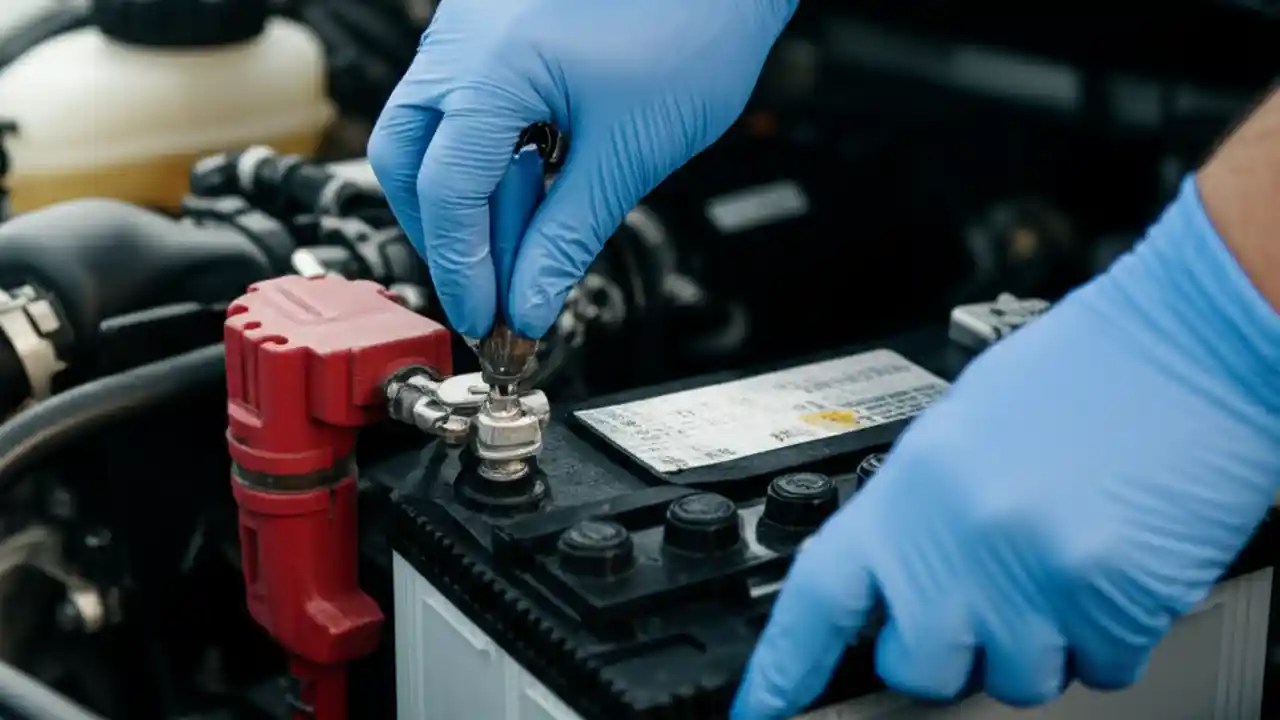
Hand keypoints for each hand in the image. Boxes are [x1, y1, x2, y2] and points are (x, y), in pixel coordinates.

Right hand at [367, 0, 797, 338]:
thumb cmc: (697, 23)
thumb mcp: (629, 152)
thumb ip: (566, 237)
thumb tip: (528, 305)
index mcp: (489, 62)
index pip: (446, 189)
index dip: (463, 270)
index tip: (486, 320)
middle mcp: (464, 36)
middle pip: (409, 161)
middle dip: (445, 236)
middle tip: (487, 292)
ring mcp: (474, 27)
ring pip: (433, 135)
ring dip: (472, 201)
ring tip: (525, 250)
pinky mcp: (496, 30)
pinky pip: (466, 107)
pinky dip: (492, 161)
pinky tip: (534, 195)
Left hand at [732, 176, 1279, 717]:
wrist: (1189, 345)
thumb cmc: (1082, 372)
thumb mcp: (962, 428)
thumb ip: (919, 509)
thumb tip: (900, 571)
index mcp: (910, 492)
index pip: (820, 597)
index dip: (783, 665)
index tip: (763, 707)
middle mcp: (961, 544)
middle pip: (918, 668)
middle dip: (944, 652)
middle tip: (978, 603)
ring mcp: (1036, 582)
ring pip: (1015, 680)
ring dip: (1033, 644)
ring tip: (1058, 566)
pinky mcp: (1114, 607)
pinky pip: (1097, 669)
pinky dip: (1102, 638)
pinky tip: (1108, 571)